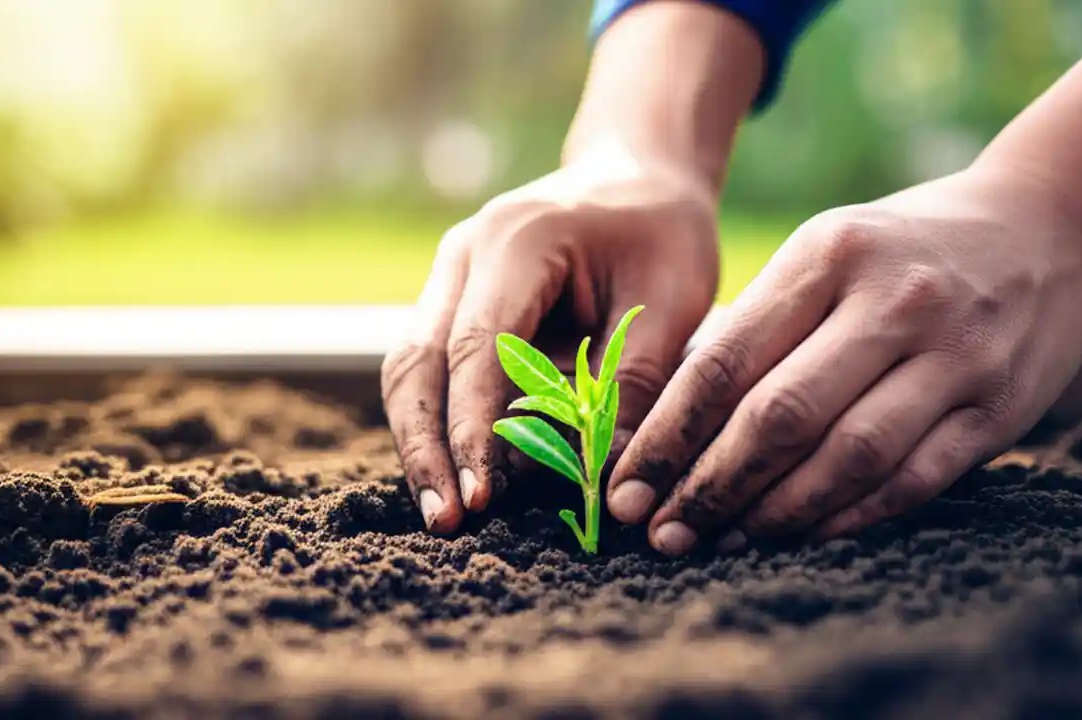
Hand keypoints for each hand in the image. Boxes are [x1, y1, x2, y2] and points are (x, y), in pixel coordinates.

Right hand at [382, 152, 718, 532]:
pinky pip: (430, 366)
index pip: (477, 348)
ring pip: (409, 367)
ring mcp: (450, 275)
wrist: (637, 173)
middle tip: (446, 521)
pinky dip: (438, 421)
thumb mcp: (673, 301)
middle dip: (427, 446)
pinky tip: (456, 476)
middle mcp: (464, 253)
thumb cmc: (662, 231)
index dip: (474, 428)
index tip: (482, 496)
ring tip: (445, 514)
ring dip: (420, 441)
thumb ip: (636, 382)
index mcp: (517, 240)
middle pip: (418, 360)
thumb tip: (609, 479)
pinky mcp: (454, 299)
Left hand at [607, 167, 1081, 553]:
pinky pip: (912, 479)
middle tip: (661, 532)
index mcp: (829, 254)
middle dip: (707, 485)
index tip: (624, 487)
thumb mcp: (830, 251)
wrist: (1052, 227)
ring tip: (722, 542)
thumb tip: (674, 422)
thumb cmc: (907, 248)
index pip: (726, 360)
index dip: (668, 435)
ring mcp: (952, 356)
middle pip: (779, 415)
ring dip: (773, 514)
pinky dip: (849, 516)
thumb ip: (763, 324)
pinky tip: (800, 536)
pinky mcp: (998, 408)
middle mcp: (892, 301)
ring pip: (845, 457)